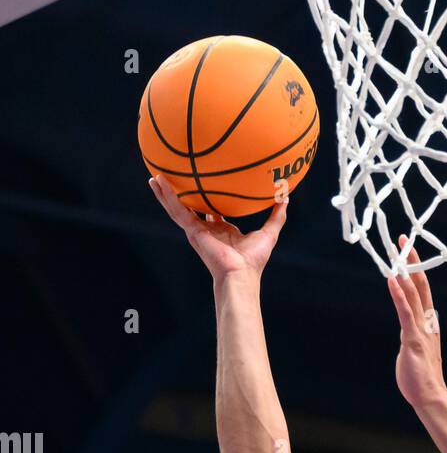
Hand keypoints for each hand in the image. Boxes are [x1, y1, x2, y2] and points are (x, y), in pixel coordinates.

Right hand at [149, 175, 286, 280]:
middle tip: (171, 179)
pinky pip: (177, 210)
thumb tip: (286, 197)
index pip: (211, 212)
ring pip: (177, 208)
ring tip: (154, 177)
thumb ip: (276, 216)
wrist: (240, 275)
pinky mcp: (192, 231)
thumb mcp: (269, 233)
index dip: (206, 200)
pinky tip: (157, 182)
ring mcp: (197, 231)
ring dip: (165, 193)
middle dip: (181, 195)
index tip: (202, 186)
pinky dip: (166, 196)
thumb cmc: (253, 261)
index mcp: (221, 231)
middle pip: (190, 208)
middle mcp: (206, 230)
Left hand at [386, 236, 446, 410]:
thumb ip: (412, 338)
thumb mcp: (416, 351)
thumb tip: (407, 334)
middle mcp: (427, 322)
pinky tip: (393, 279)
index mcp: (428, 324)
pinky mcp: (413, 339)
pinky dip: (399, 295)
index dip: (416, 269)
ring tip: (397, 252)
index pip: (422, 291)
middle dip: (411, 261)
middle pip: (419, 285)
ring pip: (413, 294)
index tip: (408, 251)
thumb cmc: (421, 378)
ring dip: (404, 272)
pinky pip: (405, 313)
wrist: (430, 397)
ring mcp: (421, 330)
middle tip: (403, 239)